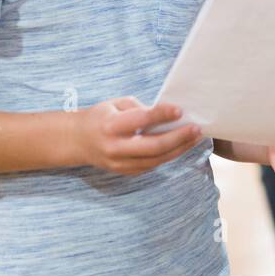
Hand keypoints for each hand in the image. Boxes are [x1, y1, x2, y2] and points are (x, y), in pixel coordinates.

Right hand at [73, 97, 203, 175]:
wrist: (78, 141)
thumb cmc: (100, 117)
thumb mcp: (114, 104)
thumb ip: (138, 108)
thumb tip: (165, 114)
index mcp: (110, 125)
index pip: (140, 120)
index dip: (161, 114)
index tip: (180, 109)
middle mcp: (115, 147)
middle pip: (152, 146)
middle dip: (178, 138)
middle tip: (196, 128)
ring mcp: (119, 163)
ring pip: (155, 160)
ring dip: (178, 149)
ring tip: (194, 138)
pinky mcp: (124, 172)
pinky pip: (151, 166)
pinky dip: (168, 156)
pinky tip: (181, 147)